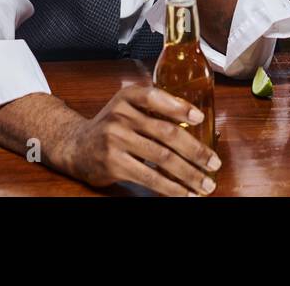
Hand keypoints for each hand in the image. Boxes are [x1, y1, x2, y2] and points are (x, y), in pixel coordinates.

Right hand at [55, 86, 219, 195]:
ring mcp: (115, 139)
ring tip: (205, 184)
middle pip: (166, 133)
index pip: (155, 97)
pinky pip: (149, 177)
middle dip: (195, 150)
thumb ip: (153, 109)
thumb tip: (194, 121)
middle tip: (213, 163)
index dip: (179, 107)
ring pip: (161, 157)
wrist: (75, 145)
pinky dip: (170, 187)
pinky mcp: (113, 163)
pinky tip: (183, 193)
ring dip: (188, 173)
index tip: (199, 118)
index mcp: (127, 97)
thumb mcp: (127, 108)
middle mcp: (120, 115)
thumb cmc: (110, 126)